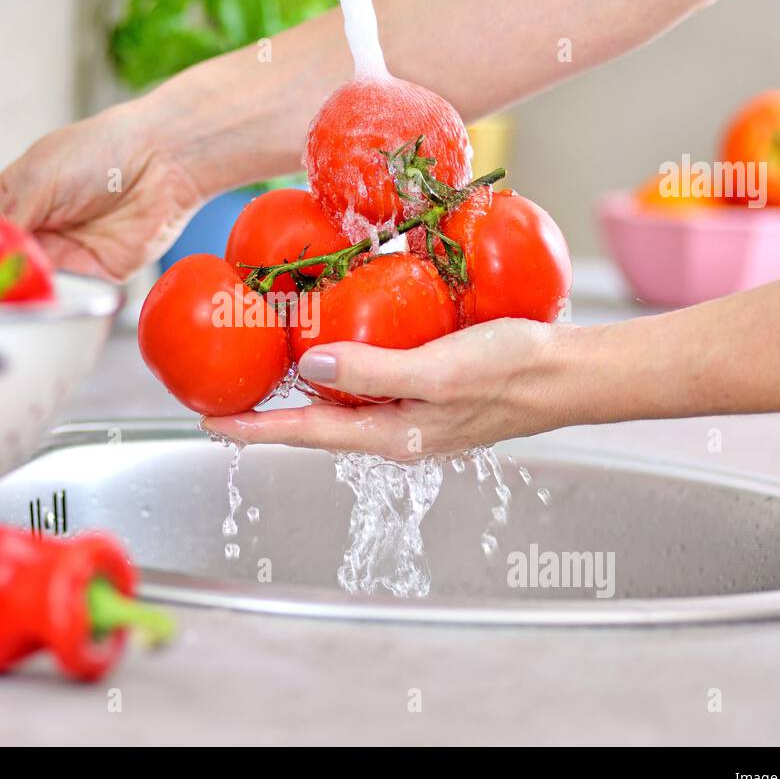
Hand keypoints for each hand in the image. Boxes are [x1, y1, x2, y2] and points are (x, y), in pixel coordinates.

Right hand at [0, 99, 205, 281]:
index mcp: (18, 197)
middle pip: (2, 262)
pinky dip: (55, 295)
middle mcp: (39, 228)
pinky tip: (44, 287)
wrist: (163, 162)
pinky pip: (68, 294)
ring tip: (13, 281)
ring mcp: (65, 254)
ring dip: (22, 286)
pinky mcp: (94, 276)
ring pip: (31, 283)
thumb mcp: (39, 174)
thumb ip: (7, 211)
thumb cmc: (106, 150)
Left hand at [203, 319, 578, 460]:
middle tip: (229, 392)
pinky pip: (373, 385)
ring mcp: (415, 415)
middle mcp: (397, 431)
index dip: (255, 429)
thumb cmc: (513, 370)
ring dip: (303, 390)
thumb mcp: (440, 369)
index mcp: (393, 434)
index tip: (210, 422)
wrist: (569, 373)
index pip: (307, 433)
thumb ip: (375, 371)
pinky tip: (339, 344)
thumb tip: (310, 368)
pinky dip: (344, 368)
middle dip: (270, 413)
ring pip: (343, 406)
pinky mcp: (431, 393)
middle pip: (317, 424)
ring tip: (267, 368)